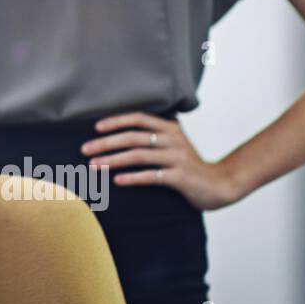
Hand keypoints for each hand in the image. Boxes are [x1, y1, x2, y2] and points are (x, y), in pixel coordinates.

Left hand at [82, 112, 239, 210]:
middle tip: (85, 149)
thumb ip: (154, 134)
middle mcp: (173, 139)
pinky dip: (133, 178)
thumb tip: (120, 130)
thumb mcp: (174, 143)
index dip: (116, 121)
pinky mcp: (180, 177)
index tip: (95, 128)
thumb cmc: (188, 164)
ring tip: (94, 165)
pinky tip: (117, 181)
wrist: (219, 185)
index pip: (138, 118)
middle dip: (106, 143)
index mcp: (170, 128)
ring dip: (113, 160)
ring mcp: (177, 158)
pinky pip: (152, 176)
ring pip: (139, 156)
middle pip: (133, 137)